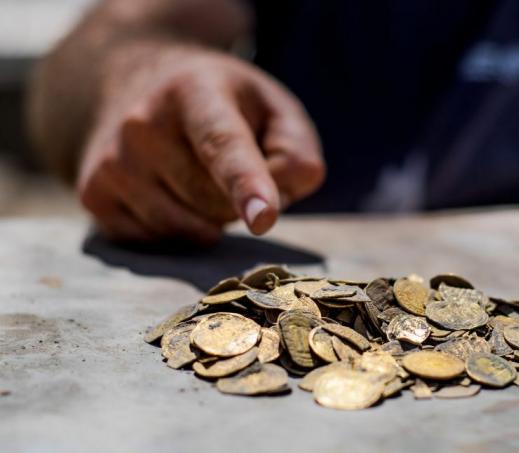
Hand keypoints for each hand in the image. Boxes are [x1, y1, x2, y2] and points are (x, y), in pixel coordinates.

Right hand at [77, 44, 324, 243]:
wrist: (131, 85)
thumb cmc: (220, 106)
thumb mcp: (271, 107)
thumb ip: (296, 149)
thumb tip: (278, 198)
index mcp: (194, 91)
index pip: (223, 145)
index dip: (246, 184)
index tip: (262, 219)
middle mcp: (141, 123)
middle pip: (216, 202)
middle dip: (237, 199)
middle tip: (227, 165)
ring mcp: (111, 162)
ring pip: (189, 229)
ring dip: (211, 218)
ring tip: (198, 174)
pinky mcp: (94, 195)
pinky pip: (157, 242)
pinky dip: (178, 229)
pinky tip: (170, 191)